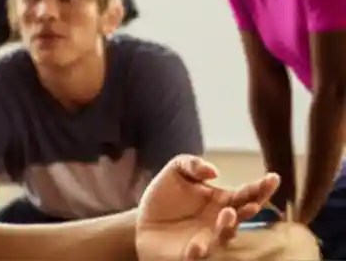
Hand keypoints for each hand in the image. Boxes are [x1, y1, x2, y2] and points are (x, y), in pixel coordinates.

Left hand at [135, 155, 280, 259]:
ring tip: (227, 213)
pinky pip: (198, 257)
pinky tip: (197, 245)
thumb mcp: (175, 172)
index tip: (273, 177)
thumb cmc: (165, 198)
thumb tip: (214, 172)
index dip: (261, 187)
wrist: (142, 222)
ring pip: (224, 237)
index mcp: (222, 201)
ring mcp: (208, 240)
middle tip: (254, 203)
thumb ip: (192, 164)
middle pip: (242, 216)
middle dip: (251, 210)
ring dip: (228, 227)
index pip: (246, 194)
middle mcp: (220, 222)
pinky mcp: (190, 255)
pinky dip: (199, 252)